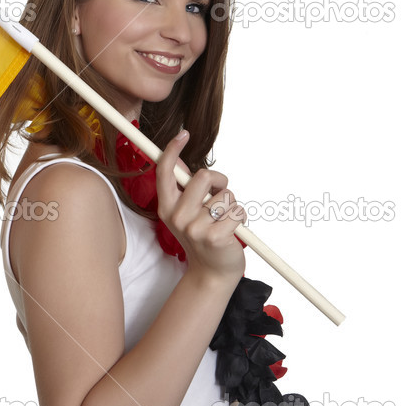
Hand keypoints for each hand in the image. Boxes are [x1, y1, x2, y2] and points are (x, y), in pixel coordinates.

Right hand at [154, 130, 245, 283]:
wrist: (212, 272)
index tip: (183, 134)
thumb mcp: (186, 212)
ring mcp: (194, 228)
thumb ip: (182, 187)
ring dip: (232, 204)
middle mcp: (177, 217)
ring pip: (226, 195)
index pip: (165, 172)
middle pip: (203, 176)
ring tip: (225, 220)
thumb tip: (177, 157)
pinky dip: (241, 218)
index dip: (172, 150)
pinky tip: (232, 231)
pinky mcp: (215, 236)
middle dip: (220, 182)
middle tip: (220, 196)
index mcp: (167, 207)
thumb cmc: (202, 236)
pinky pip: (237, 211)